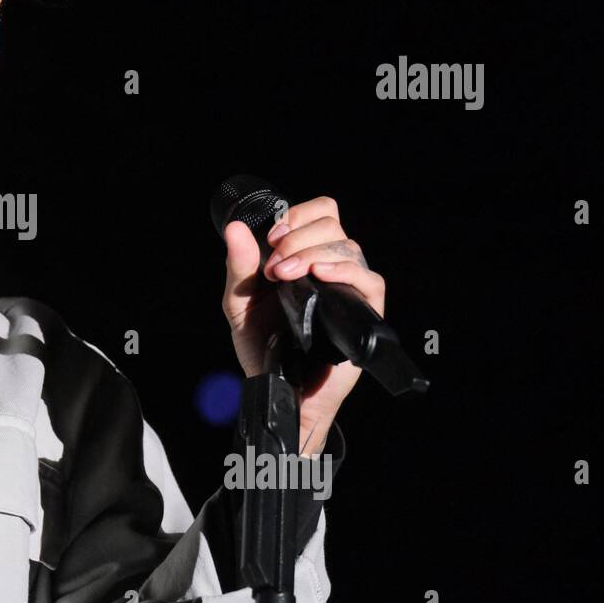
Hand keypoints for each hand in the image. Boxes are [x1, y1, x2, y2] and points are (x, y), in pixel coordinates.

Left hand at [220, 196, 385, 456]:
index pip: (321, 213)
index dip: (300, 215)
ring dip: (312, 254)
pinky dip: (345, 271)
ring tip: (285, 275)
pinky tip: (320, 276)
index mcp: (306, 257)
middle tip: (274, 267)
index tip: (273, 238)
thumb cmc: (263, 346)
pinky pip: (369, 279)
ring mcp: (349, 288)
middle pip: (332, 226)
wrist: (277, 388)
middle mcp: (331, 267)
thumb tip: (234, 227)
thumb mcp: (240, 302)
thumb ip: (239, 265)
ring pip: (349, 248)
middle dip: (298, 239)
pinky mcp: (364, 311)